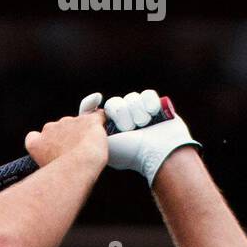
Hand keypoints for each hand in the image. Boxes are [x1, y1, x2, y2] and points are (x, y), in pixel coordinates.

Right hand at [24, 108, 106, 170]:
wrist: (79, 167)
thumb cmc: (63, 175)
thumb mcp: (45, 172)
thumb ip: (46, 162)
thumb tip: (52, 167)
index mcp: (36, 143)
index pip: (33, 137)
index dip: (44, 142)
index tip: (52, 149)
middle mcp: (49, 129)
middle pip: (56, 129)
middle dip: (64, 137)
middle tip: (73, 152)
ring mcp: (69, 122)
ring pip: (75, 124)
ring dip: (80, 132)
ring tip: (87, 149)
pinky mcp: (88, 120)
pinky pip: (97, 117)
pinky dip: (99, 122)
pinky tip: (101, 129)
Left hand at [82, 88, 200, 186]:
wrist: (160, 151)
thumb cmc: (131, 153)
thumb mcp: (105, 144)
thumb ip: (92, 131)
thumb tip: (87, 115)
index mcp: (108, 133)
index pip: (94, 113)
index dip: (91, 104)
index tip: (96, 99)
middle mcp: (123, 123)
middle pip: (114, 103)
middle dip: (122, 113)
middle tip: (129, 128)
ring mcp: (139, 115)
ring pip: (131, 98)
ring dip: (137, 111)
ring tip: (144, 125)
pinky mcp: (155, 108)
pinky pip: (147, 94)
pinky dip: (150, 103)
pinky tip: (153, 113)